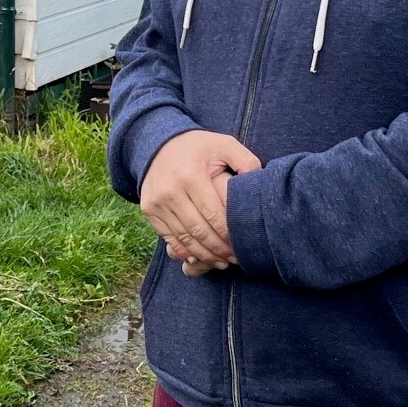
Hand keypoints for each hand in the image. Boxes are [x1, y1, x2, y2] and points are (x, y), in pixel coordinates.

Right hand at [142, 132, 258, 272]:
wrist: (156, 144)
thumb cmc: (197, 147)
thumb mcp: (223, 144)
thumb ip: (245, 160)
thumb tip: (259, 181)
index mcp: (191, 175)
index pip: (213, 215)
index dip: (228, 235)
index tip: (241, 246)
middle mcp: (171, 191)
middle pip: (199, 230)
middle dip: (218, 249)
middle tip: (234, 260)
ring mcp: (157, 202)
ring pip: (183, 237)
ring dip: (203, 254)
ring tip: (221, 262)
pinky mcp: (149, 209)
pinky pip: (167, 236)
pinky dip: (183, 250)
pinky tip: (198, 258)